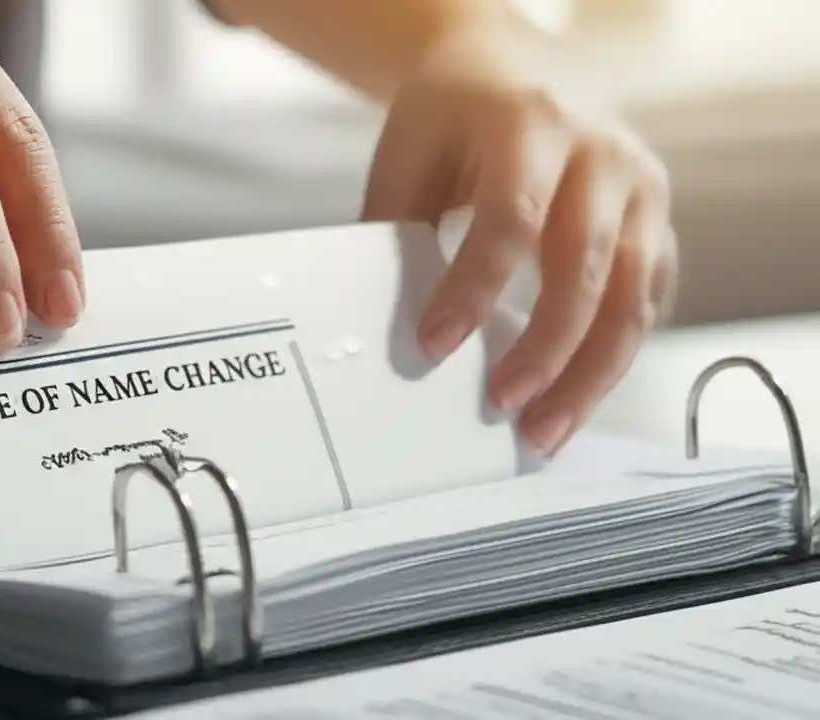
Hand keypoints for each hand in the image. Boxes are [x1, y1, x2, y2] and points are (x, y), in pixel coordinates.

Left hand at [362, 31, 676, 454]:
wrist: (511, 67)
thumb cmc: (452, 114)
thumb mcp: (412, 153)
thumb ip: (397, 229)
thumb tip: (376, 328)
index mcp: (532, 126)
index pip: (510, 219)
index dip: (475, 288)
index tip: (436, 345)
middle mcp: (601, 155)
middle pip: (584, 266)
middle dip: (546, 348)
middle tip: (505, 407)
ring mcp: (641, 190)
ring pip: (632, 297)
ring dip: (591, 375)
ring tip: (546, 431)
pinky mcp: (656, 223)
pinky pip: (646, 302)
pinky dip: (613, 358)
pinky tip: (575, 400)